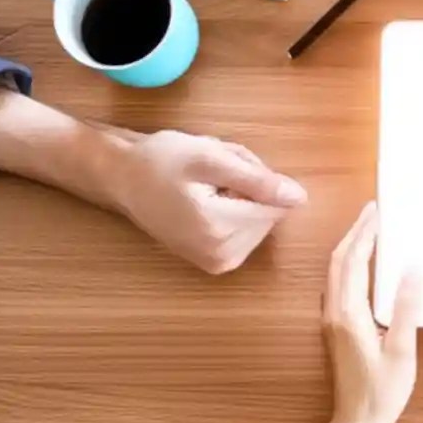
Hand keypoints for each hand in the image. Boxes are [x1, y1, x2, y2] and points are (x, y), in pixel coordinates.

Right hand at [109, 129, 306, 273]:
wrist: (123, 179)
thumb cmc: (161, 161)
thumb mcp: (212, 159)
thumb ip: (259, 180)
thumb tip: (300, 197)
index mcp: (220, 231)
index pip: (275, 206)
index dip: (257, 179)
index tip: (224, 170)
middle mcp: (222, 256)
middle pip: (269, 214)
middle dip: (251, 189)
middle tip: (213, 175)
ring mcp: (218, 263)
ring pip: (260, 221)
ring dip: (243, 199)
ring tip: (207, 187)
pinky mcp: (216, 263)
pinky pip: (246, 231)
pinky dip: (235, 212)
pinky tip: (206, 201)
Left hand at [261, 203, 420, 422]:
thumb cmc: (380, 393)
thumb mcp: (401, 351)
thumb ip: (406, 309)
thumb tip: (414, 270)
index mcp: (349, 313)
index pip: (353, 261)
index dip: (364, 232)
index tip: (376, 210)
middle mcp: (334, 312)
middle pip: (339, 261)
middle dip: (355, 232)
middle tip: (373, 211)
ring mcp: (332, 321)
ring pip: (335, 272)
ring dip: (350, 246)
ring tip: (370, 230)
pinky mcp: (336, 329)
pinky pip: (338, 285)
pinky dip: (349, 265)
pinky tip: (364, 266)